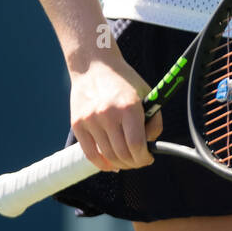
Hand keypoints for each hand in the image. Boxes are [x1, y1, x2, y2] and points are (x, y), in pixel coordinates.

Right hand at [68, 52, 162, 171]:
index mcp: (129, 106)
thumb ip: (154, 120)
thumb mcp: (146, 94)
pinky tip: (110, 164)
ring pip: (107, 156)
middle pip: (122, 153)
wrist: (94, 65)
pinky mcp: (77, 124)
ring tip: (126, 161)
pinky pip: (89, 153)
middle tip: (138, 161)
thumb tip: (149, 145)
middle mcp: (108, 114)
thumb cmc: (124, 81)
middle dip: (134, 163)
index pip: (136, 145)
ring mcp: (90, 120)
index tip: (148, 158)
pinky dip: (101, 163)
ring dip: (119, 164)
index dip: (144, 157)